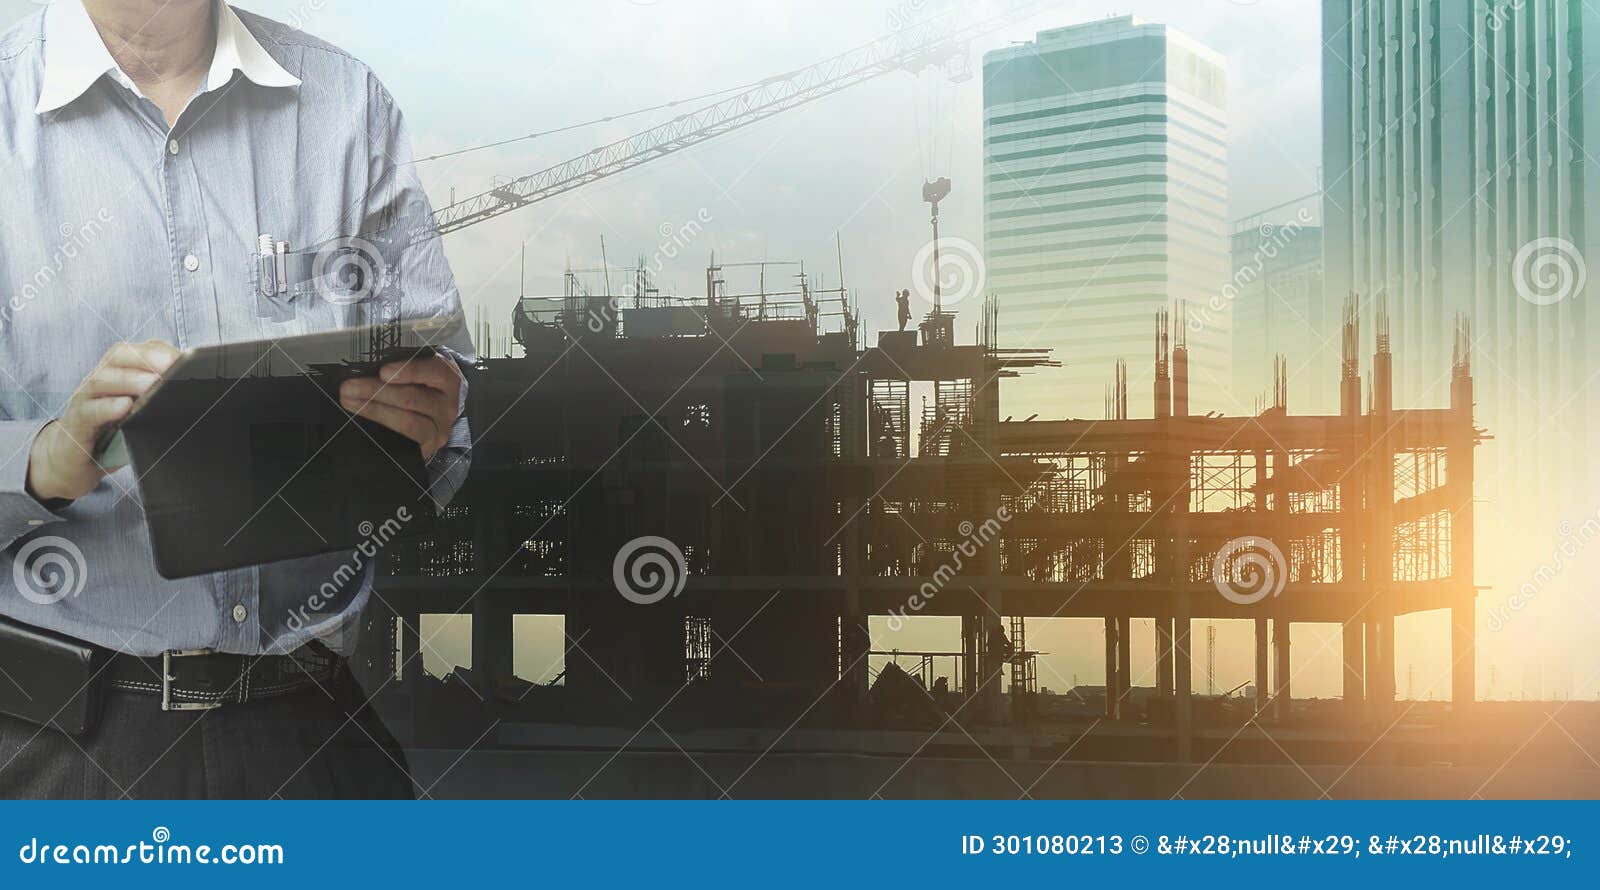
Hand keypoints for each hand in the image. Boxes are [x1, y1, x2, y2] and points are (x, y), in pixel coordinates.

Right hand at [28, 340, 178, 501]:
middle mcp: (101, 379)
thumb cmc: (115, 432)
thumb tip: (201, 397)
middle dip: (147, 358)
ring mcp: (86, 399)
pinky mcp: (76, 423)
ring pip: (103, 380)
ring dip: (129, 380)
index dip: (161, 351)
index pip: (140, 350)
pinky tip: (125, 407)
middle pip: (119, 356)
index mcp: (120, 372)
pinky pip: (90, 411)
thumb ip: (161, 399)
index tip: (187, 358)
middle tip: (171, 366)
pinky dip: (108, 407)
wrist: (73, 460)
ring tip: (152, 384)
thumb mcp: (141, 412)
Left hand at [338, 353, 462, 460]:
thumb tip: (364, 366)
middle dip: (377, 391)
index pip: (431, 371)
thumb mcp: (417, 368)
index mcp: (447, 377)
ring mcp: (439, 428)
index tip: (382, 371)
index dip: (407, 371)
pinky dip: (380, 427)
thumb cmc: (421, 383)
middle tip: (349, 387)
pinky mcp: (428, 444)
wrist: (437, 410)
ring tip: (349, 401)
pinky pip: (404, 439)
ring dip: (373, 410)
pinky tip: (361, 419)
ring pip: (407, 421)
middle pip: (412, 398)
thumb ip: (399, 367)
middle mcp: (447, 404)